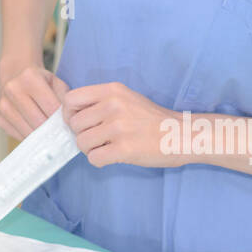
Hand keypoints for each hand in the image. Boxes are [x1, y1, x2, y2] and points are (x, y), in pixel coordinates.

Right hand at [0, 64, 68, 141]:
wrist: (15, 75)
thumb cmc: (39, 81)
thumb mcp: (56, 82)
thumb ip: (65, 98)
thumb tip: (69, 121)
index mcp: (29, 77)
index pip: (50, 107)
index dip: (62, 119)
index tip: (69, 125)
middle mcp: (12, 90)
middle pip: (38, 121)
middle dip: (52, 130)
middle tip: (62, 134)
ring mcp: (3, 105)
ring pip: (28, 131)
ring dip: (42, 136)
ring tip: (51, 135)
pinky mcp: (0, 119)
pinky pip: (19, 135)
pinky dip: (30, 137)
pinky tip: (37, 131)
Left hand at [62, 82, 181, 168]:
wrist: (181, 134)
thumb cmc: (151, 118)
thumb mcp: (125, 97)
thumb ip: (99, 101)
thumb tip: (69, 114)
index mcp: (111, 90)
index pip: (70, 100)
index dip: (70, 114)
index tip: (81, 123)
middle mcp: (113, 105)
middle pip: (74, 124)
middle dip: (82, 134)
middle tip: (98, 139)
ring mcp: (118, 127)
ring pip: (81, 142)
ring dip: (90, 149)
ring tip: (106, 147)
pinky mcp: (124, 149)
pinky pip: (94, 158)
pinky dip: (99, 161)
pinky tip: (112, 157)